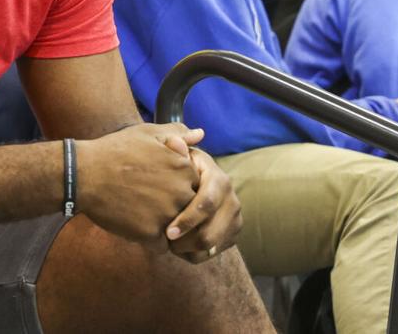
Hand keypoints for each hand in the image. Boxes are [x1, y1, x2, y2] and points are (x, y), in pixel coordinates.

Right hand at [76, 123, 203, 246]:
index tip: (160, 185)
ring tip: (144, 216)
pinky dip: (152, 241)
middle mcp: (181, 192)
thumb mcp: (147, 133)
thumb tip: (201, 134)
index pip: (196, 186)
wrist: (84, 175)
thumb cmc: (115, 150)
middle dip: (176, 209)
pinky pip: (162, 245)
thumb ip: (178, 134)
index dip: (178, 188)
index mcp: (184, 168)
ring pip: (178, 229)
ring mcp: (167, 214)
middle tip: (150, 202)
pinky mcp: (151, 234)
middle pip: (190, 209)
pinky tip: (137, 228)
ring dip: (166, 227)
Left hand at [161, 141, 242, 262]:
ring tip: (167, 241)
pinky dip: (191, 254)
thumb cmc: (177, 165)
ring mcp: (234, 219)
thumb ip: (173, 145)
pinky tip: (176, 244)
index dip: (187, 220)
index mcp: (219, 179)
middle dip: (184, 240)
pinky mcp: (231, 235)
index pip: (207, 204)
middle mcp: (232, 200)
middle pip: (210, 232)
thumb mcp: (175, 151)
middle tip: (163, 240)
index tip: (167, 231)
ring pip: (210, 246)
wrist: (191, 181)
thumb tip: (176, 142)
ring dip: (186, 248)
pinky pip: (210, 254)